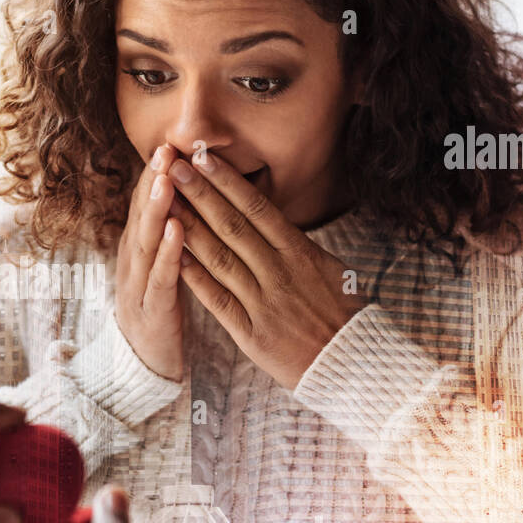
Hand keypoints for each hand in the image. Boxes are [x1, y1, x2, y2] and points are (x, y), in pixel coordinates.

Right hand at [114, 144, 187, 381]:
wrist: (145, 365)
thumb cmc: (162, 308)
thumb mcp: (162, 266)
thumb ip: (169, 233)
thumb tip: (185, 194)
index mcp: (139, 249)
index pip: (145, 204)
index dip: (155, 174)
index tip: (169, 143)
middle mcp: (133, 261)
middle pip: (141, 215)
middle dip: (153, 181)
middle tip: (165, 149)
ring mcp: (138, 285)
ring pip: (146, 241)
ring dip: (156, 208)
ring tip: (166, 180)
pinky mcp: (151, 310)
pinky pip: (160, 277)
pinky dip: (168, 251)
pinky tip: (177, 230)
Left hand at [165, 149, 367, 389]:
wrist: (356, 364)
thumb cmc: (344, 314)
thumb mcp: (329, 268)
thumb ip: (295, 245)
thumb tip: (269, 219)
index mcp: (301, 252)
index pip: (257, 208)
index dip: (227, 181)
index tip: (203, 158)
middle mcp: (280, 272)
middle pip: (232, 226)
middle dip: (200, 193)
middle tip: (173, 165)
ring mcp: (264, 303)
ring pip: (220, 258)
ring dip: (189, 227)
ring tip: (166, 201)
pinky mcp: (252, 334)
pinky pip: (217, 300)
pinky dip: (195, 276)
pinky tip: (176, 254)